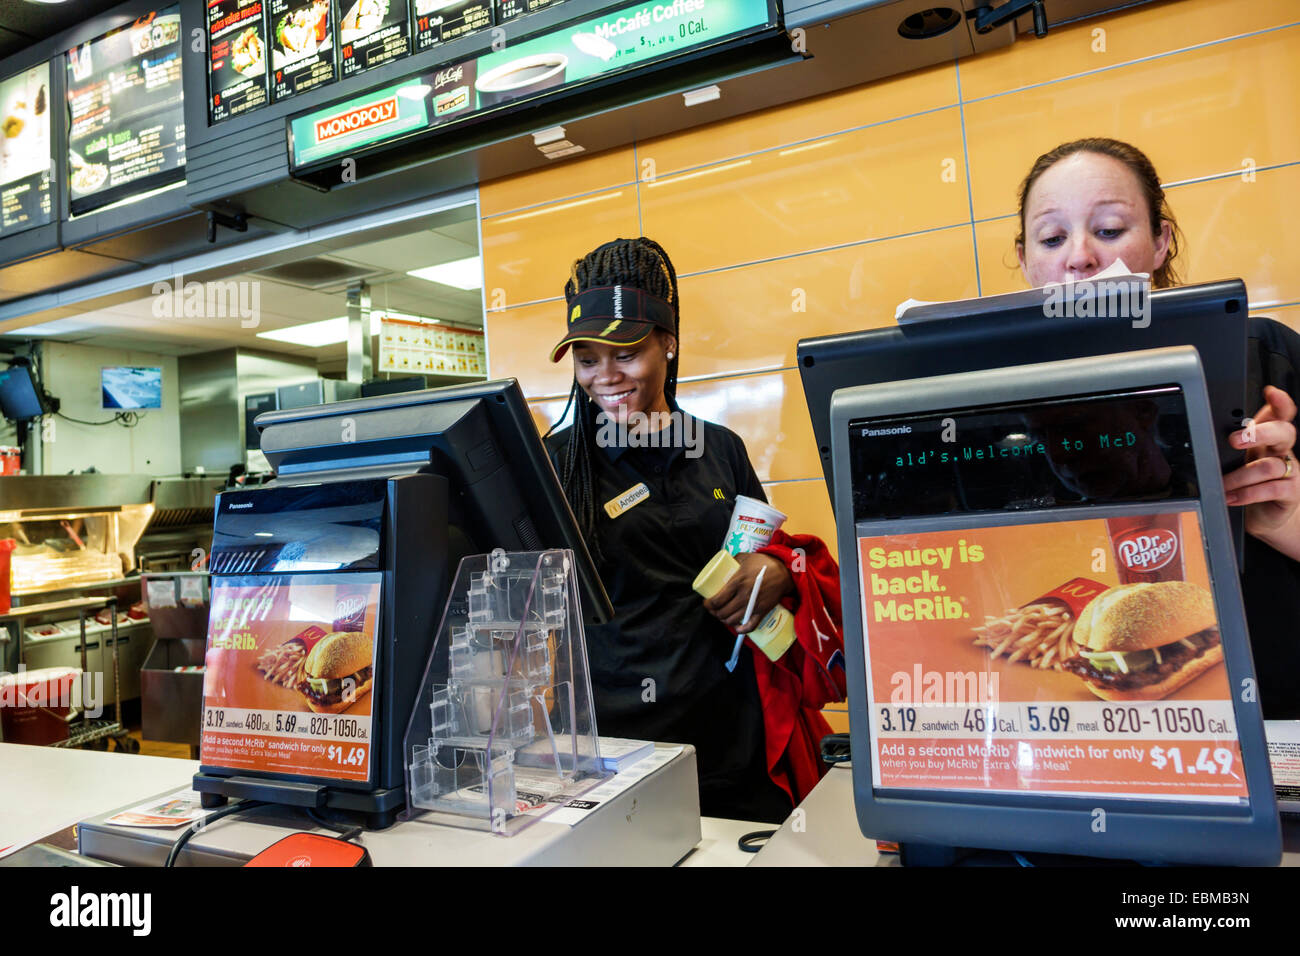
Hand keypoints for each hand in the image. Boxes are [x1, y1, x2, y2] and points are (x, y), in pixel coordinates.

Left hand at [703, 552, 793, 633]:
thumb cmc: (764, 563)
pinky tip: (736, 627)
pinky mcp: (762, 611)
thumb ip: (732, 560)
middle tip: (714, 610)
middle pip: (722, 612)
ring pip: (733, 620)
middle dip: (715, 613)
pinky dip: (741, 630)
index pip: (716, 600)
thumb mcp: (745, 557)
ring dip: (725, 621)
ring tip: (723, 616)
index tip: (707, 603)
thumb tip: (723, 566)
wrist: (784, 572)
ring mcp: (753, 605)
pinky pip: (750, 626)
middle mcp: (743, 596)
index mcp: (737, 582)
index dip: (708, 605)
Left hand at [1225, 385, 1299, 540]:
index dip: (1279, 402)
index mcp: (1268, 437)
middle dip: (1259, 433)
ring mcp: (1290, 471)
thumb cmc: (1248, 482)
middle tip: (1234, 440)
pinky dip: (1248, 493)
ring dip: (1240, 476)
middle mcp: (1282, 451)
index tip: (1270, 391)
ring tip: (1222, 484)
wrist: (1262, 513)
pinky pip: (1272, 489)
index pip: (1280, 414)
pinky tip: (1232, 497)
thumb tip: (1202, 435)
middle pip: (1283, 433)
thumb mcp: (1235, 460)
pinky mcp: (1291, 492)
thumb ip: (1228, 446)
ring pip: (1268, 466)